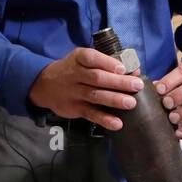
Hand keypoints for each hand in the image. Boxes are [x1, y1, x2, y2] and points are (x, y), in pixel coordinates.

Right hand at [28, 47, 142, 130]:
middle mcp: (75, 74)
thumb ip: (107, 63)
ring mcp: (74, 92)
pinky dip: (104, 119)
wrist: (45, 84)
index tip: (122, 68)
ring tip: (131, 103)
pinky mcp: (74, 108)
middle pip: (98, 78)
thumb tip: (134, 71)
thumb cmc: (72, 69)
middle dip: (119, 82)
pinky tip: (117, 123)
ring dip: (114, 100)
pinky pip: (90, 114)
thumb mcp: (83, 60)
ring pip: (95, 96)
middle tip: (137, 85)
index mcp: (79, 58)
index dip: (107, 63)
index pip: (92, 58)